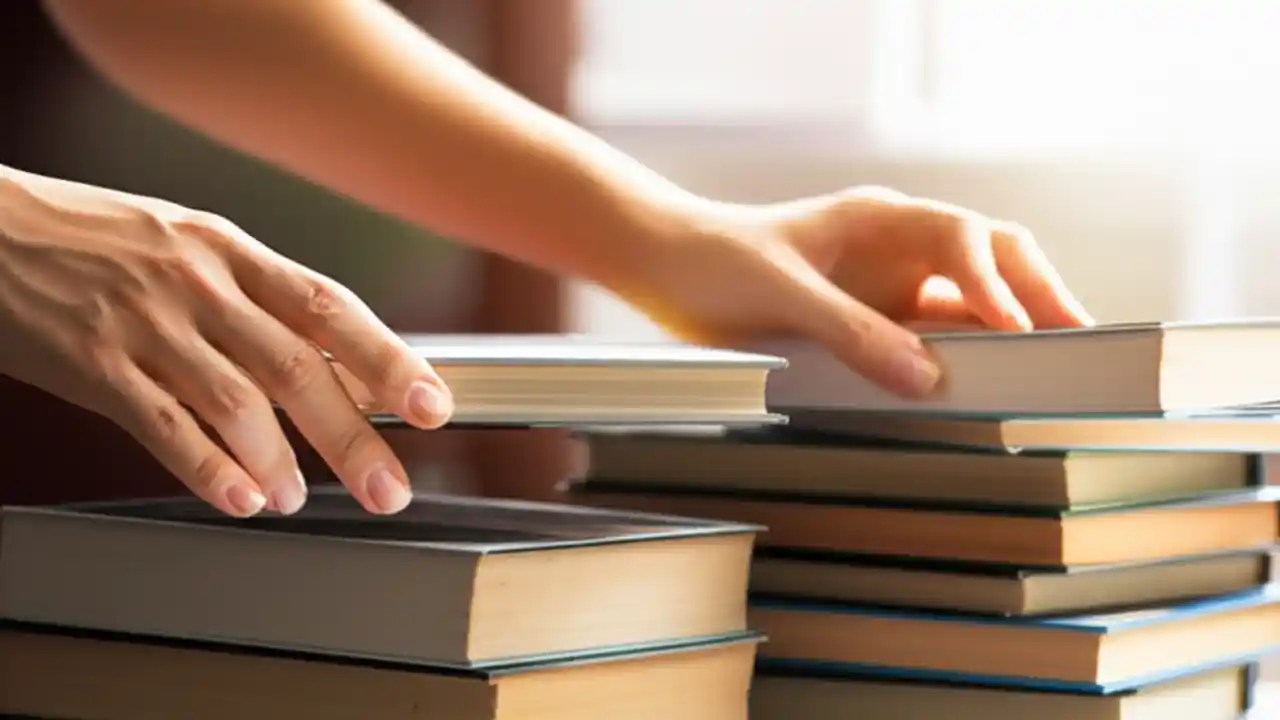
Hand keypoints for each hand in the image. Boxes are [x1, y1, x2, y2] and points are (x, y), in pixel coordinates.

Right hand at [0, 166, 452, 516]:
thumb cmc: (96, 239)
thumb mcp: (188, 244)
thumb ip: (257, 297)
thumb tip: (336, 359)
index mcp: (230, 250)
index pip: (329, 306)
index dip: (388, 359)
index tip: (431, 404)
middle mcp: (197, 284)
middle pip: (296, 366)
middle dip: (352, 436)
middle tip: (388, 487)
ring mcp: (144, 324)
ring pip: (236, 402)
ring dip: (280, 462)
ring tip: (296, 497)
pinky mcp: (92, 363)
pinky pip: (163, 425)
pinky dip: (209, 469)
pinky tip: (242, 498)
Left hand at [629, 186, 1092, 396]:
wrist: (667, 267)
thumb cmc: (718, 262)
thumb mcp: (781, 295)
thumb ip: (851, 332)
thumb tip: (927, 378)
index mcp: (881, 219)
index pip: (964, 238)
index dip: (996, 282)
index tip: (1017, 330)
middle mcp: (897, 249)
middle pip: (993, 260)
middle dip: (1039, 296)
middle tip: (1083, 343)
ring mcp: (890, 287)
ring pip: (971, 304)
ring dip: (1012, 332)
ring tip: (1057, 375)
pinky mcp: (875, 324)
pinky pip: (934, 340)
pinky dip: (966, 361)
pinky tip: (986, 390)